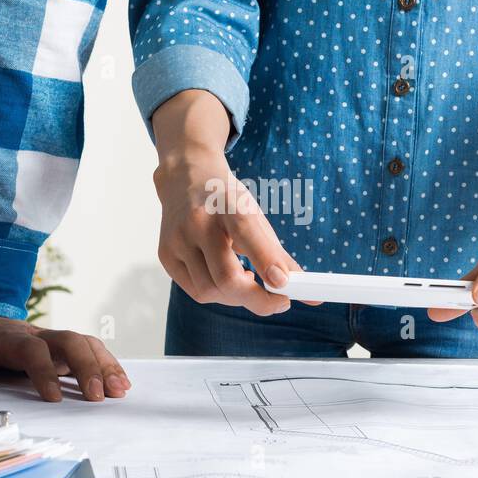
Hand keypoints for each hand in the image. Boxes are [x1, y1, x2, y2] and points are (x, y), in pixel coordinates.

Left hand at [0, 315, 129, 402]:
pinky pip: (90, 352)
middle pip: (70, 341)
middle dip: (87, 367)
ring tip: (119, 392)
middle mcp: (37, 335)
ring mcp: (52, 342)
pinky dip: (108, 365)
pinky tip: (120, 385)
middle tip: (97, 397)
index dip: (44, 370)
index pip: (32, 349)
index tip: (55, 398)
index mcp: (7, 337)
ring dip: (105, 366)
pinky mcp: (60, 351)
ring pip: (86, 344)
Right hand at [151, 90, 302, 315]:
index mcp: (228, 204)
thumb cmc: (225, 199)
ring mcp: (177, 240)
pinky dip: (217, 294)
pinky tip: (226, 280)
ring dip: (236, 298)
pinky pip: (195, 291)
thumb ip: (280, 256)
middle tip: (279, 301)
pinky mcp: (165, 255)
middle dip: (257, 299)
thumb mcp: (255, 216)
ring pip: (209, 291)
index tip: (285, 285)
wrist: (184, 176)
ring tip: (248, 282)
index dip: (266, 261)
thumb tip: (312, 296)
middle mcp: (198, 222)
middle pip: (226, 277)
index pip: (246, 233)